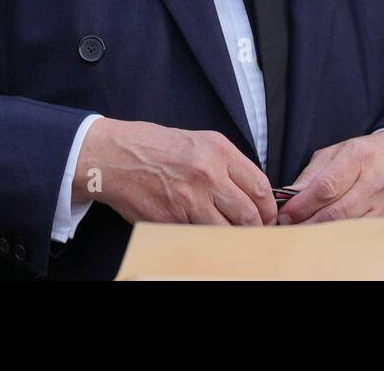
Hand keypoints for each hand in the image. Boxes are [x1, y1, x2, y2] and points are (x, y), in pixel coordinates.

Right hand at [74, 118, 276, 226]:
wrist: (115, 157)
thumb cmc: (156, 147)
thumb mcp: (198, 142)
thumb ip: (226, 164)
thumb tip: (251, 192)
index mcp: (218, 151)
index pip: (259, 187)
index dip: (268, 208)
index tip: (267, 216)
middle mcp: (208, 174)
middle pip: (248, 215)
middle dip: (256, 229)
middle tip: (256, 234)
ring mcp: (189, 200)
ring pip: (227, 232)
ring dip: (233, 239)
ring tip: (233, 239)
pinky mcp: (171, 221)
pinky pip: (199, 238)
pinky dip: (206, 241)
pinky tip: (207, 238)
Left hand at [278, 130, 383, 224]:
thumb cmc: (364, 154)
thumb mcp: (335, 153)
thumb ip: (312, 175)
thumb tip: (290, 196)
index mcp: (358, 156)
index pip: (326, 187)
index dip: (303, 204)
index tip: (287, 214)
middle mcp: (375, 179)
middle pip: (336, 211)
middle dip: (309, 221)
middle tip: (292, 226)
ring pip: (349, 226)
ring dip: (324, 231)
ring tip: (309, 230)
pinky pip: (364, 234)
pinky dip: (345, 237)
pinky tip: (333, 233)